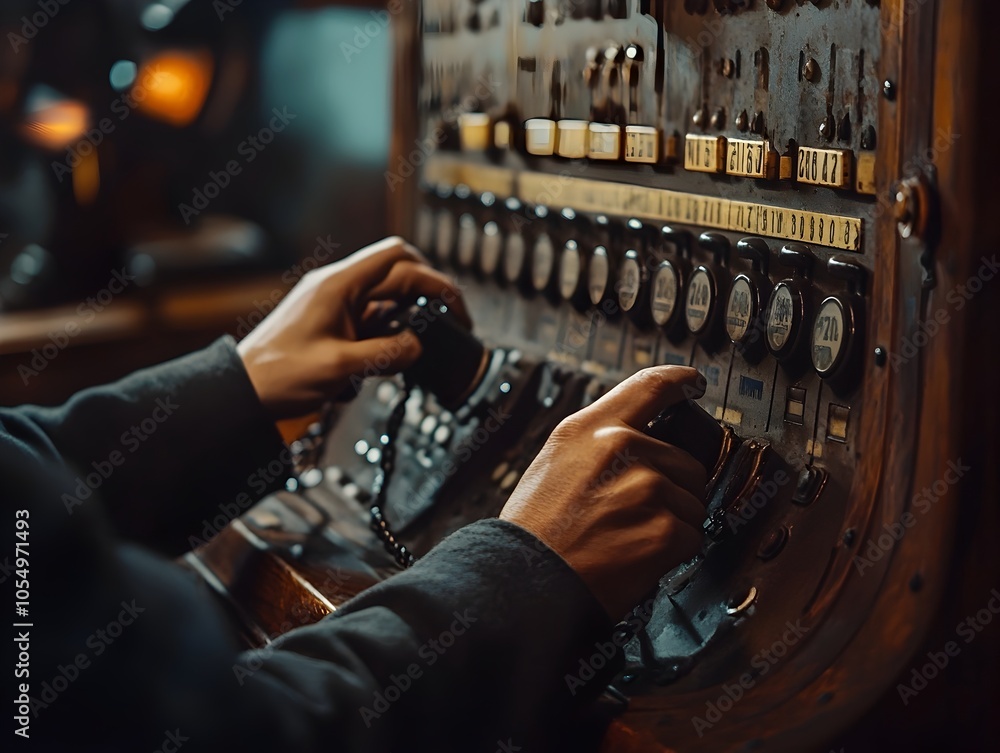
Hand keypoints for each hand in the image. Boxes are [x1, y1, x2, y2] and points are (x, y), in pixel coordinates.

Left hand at [237, 237, 468, 419]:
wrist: (243, 392)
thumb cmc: (277, 374)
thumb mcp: (341, 368)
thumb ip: (388, 354)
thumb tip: (419, 347)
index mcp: (340, 285)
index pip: (398, 259)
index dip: (432, 278)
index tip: (452, 306)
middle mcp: (339, 289)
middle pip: (397, 277)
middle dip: (427, 297)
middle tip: (448, 324)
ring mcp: (336, 306)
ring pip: (387, 302)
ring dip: (406, 323)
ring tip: (416, 351)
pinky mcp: (333, 326)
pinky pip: (372, 323)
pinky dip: (387, 338)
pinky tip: (388, 362)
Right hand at [499, 366, 707, 618]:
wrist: (525, 581)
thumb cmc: (534, 531)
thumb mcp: (554, 462)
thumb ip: (599, 444)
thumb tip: (641, 442)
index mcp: (589, 429)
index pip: (649, 386)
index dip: (680, 382)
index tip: (694, 383)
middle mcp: (620, 449)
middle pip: (685, 460)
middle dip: (673, 489)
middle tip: (634, 514)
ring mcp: (646, 488)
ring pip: (692, 501)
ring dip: (672, 522)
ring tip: (627, 536)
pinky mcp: (664, 529)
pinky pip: (693, 536)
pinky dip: (673, 552)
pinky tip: (636, 556)